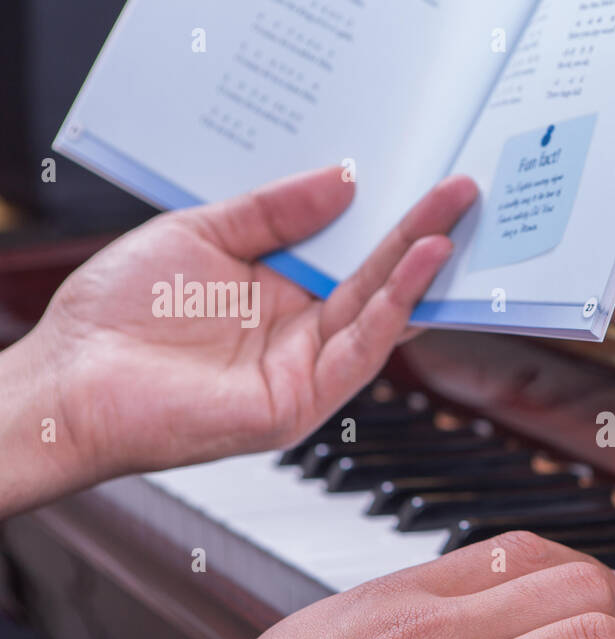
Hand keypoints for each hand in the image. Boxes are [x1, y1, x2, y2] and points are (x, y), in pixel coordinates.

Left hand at [4, 167, 475, 503]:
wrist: (70, 379)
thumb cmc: (118, 314)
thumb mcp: (201, 232)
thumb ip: (273, 211)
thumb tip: (344, 180)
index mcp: (279, 291)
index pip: (351, 252)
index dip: (391, 218)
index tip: (427, 180)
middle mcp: (300, 332)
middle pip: (376, 279)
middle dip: (422, 235)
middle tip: (463, 194)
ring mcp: (304, 369)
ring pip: (379, 316)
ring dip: (418, 271)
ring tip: (450, 227)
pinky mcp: (300, 403)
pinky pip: (359, 352)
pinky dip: (393, 310)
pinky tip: (414, 270)